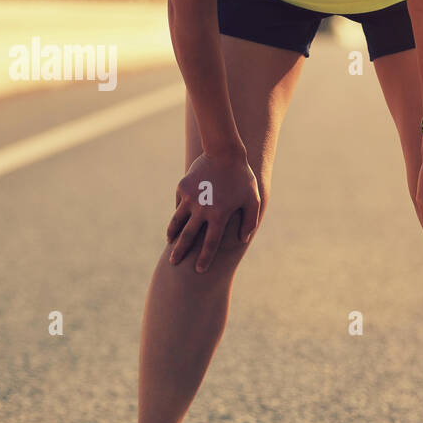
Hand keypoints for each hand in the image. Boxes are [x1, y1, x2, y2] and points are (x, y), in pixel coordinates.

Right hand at [165, 148, 260, 272]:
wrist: (224, 152)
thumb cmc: (242, 178)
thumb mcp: (253, 199)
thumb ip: (249, 221)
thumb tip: (243, 239)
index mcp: (220, 215)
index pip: (210, 243)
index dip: (205, 258)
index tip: (199, 270)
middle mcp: (202, 209)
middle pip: (188, 237)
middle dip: (180, 252)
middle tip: (174, 263)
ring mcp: (190, 198)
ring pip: (177, 221)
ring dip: (172, 233)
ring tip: (170, 242)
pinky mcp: (182, 187)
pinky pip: (179, 204)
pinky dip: (179, 211)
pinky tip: (180, 217)